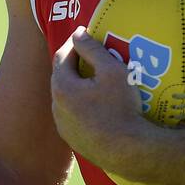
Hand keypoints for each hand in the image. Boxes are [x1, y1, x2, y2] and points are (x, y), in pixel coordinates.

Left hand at [50, 27, 144, 169]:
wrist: (128, 150)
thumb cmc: (122, 107)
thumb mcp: (113, 71)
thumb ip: (93, 49)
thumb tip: (79, 34)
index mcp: (62, 86)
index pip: (63, 56)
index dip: (74, 43)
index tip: (85, 36)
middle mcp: (56, 106)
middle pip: (61, 77)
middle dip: (74, 64)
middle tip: (90, 56)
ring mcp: (62, 125)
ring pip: (65, 98)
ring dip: (76, 87)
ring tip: (94, 81)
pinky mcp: (72, 139)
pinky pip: (72, 116)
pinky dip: (80, 106)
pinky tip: (96, 106)